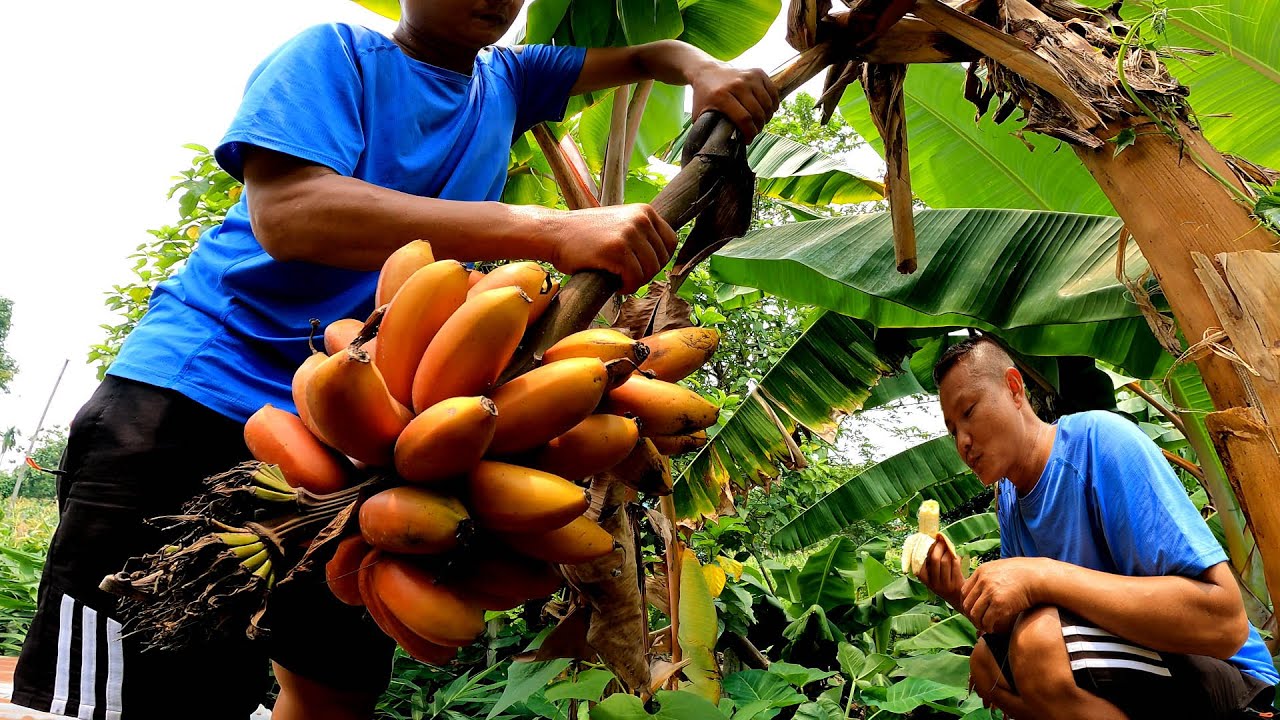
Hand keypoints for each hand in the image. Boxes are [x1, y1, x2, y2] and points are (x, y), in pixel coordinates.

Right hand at [547, 204, 677, 293]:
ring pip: (649, 271)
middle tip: (627, 276)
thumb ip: (640, 232)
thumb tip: (663, 256)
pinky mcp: (616, 250)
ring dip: (636, 281)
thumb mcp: (619, 222)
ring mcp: (629, 234)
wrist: (553, 232)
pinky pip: (634, 278)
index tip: (643, 267)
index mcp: (644, 211)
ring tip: (619, 279)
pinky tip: (613, 283)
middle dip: (646, 273)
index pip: (671, 242)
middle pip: (662, 259)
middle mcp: (640, 219)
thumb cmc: (583, 234)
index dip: (659, 260)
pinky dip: (626, 287)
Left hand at [690, 63, 779, 141]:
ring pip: (767, 103)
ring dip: (767, 117)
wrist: (707, 71)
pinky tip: (768, 110)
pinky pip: (772, 92)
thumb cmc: (704, 96)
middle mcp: (737, 84)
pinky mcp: (758, 72)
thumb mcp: (699, 113)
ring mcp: (749, 77)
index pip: (743, 119)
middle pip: (757, 112)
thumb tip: (711, 149)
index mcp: (722, 96)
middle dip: (759, 127)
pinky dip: (773, 104)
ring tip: (761, 122)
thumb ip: (704, 130)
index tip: (748, 140)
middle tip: (755, 132)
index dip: (749, 133)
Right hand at [916, 533, 964, 608]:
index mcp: (926, 581)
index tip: (927, 541)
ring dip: (948, 550)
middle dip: (938, 546)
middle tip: (940, 539)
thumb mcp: (934, 578)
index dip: (923, 552)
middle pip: (935, 559)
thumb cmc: (945, 584)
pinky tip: (955, 555)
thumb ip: (931, 564)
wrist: (959, 600)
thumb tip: (933, 541)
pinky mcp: (957, 583)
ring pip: (946, 560)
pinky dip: (955, 556)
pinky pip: (956, 564)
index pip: (919, 566)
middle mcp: (934, 584)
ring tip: (948, 545)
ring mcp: (946, 584)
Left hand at [961, 558, 1046, 633]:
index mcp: (981, 571)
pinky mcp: (1000, 604)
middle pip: (967, 604)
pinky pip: (987, 620)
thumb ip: (988, 576)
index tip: (972, 611)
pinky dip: (987, 627)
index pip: (964, 591)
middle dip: (970, 616)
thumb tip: (980, 588)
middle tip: (976, 622)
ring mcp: (990, 592)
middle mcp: (983, 581)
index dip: (967, 604)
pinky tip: (991, 629)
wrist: (1038, 577)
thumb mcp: (1000, 568)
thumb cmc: (1023, 574)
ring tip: (984, 627)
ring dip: (977, 623)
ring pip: (974, 614)